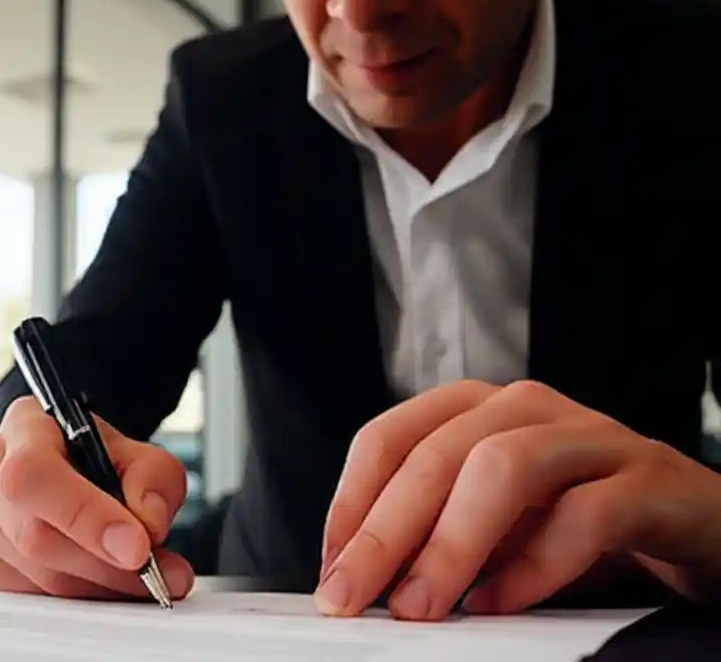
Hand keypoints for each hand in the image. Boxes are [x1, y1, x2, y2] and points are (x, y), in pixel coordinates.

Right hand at [0, 396, 194, 599]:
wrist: (64, 464)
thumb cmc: (94, 456)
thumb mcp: (139, 452)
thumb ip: (153, 480)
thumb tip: (145, 526)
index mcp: (22, 428)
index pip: (34, 475)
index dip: (85, 516)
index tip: (137, 548)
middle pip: (35, 536)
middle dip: (106, 565)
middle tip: (160, 574)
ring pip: (39, 574)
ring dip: (102, 587)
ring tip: (148, 580)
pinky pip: (36, 596)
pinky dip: (83, 597)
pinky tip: (110, 583)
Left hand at [316, 379, 720, 620]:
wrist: (699, 524)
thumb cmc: (585, 521)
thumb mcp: (496, 524)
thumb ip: (437, 536)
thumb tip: (360, 579)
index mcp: (477, 411)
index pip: (388, 439)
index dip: (350, 503)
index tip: (330, 567)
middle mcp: (526, 410)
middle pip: (434, 456)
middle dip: (382, 533)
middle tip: (352, 597)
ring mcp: (590, 438)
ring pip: (501, 469)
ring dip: (450, 544)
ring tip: (420, 605)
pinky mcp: (649, 481)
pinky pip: (584, 515)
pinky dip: (535, 565)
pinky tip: (502, 604)